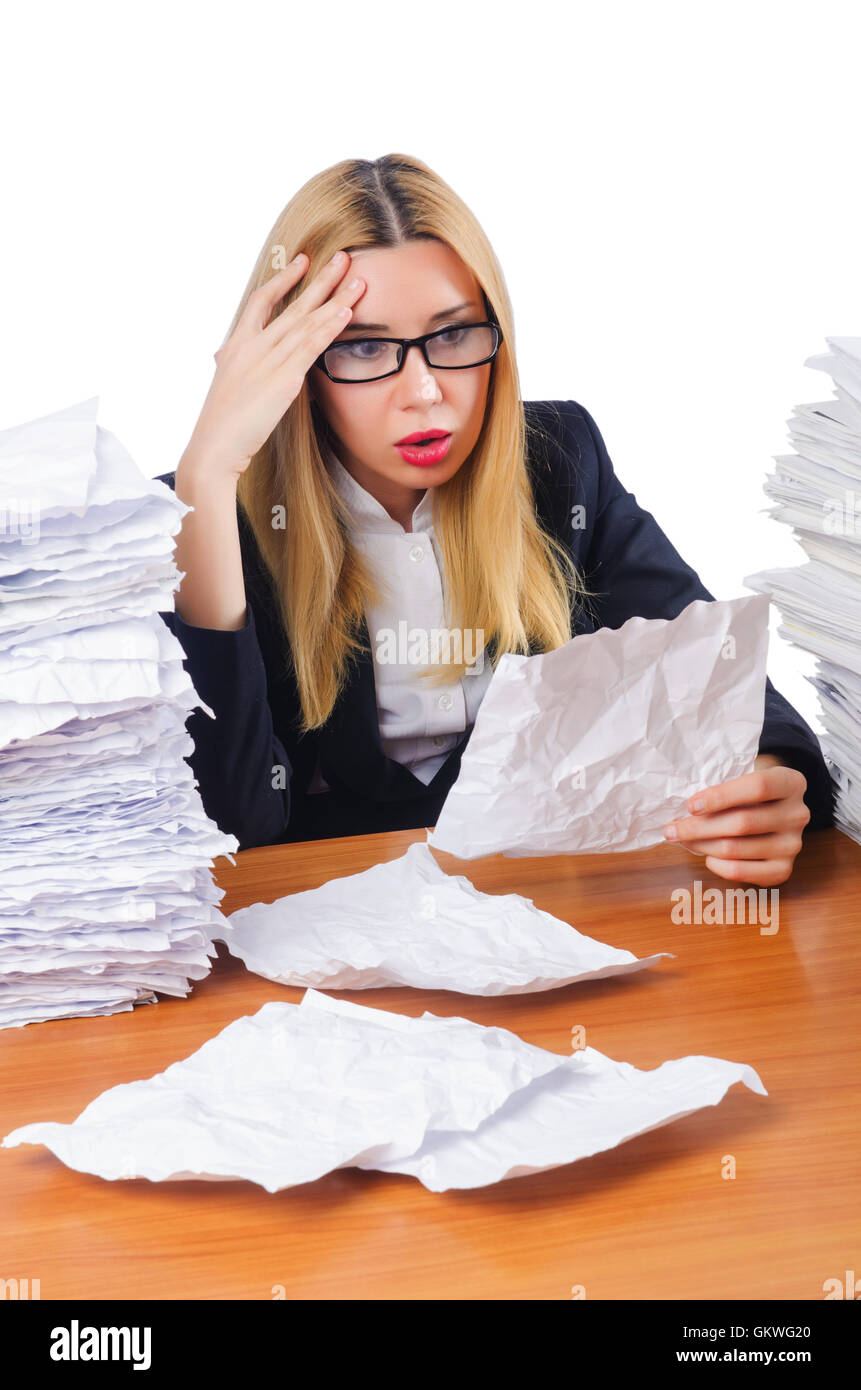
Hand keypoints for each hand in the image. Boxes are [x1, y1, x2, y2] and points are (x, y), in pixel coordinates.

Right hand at [184, 250, 365, 480]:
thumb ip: (238, 371)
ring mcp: (266, 360)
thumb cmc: (221, 428)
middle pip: (292, 305)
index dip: (283, 280)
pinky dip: (329, 327)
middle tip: (343, 257)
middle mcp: (251, 346)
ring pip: (307, 322)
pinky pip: (311, 346)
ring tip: (358, 280)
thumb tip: (236, 363)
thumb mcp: (228, 390)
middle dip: (320, 279)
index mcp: (235, 347)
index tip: (302, 261)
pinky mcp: (282, 379)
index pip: (261, 302)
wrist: (213, 449)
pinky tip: (346, 312)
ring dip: (335, 299)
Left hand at [663, 753, 810, 885]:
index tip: (691, 805)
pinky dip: (718, 866)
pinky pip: (743, 871)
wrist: (776, 811)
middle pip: (743, 822)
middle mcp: (798, 814)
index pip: (758, 786)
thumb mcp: (745, 775)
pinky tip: (708, 856)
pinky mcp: (784, 869)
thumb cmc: (751, 792)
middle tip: (672, 829)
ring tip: (683, 840)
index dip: (721, 796)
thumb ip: (724, 784)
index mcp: (791, 782)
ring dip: (702, 845)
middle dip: (699, 827)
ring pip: (737, 848)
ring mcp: (793, 844)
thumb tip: (686, 808)